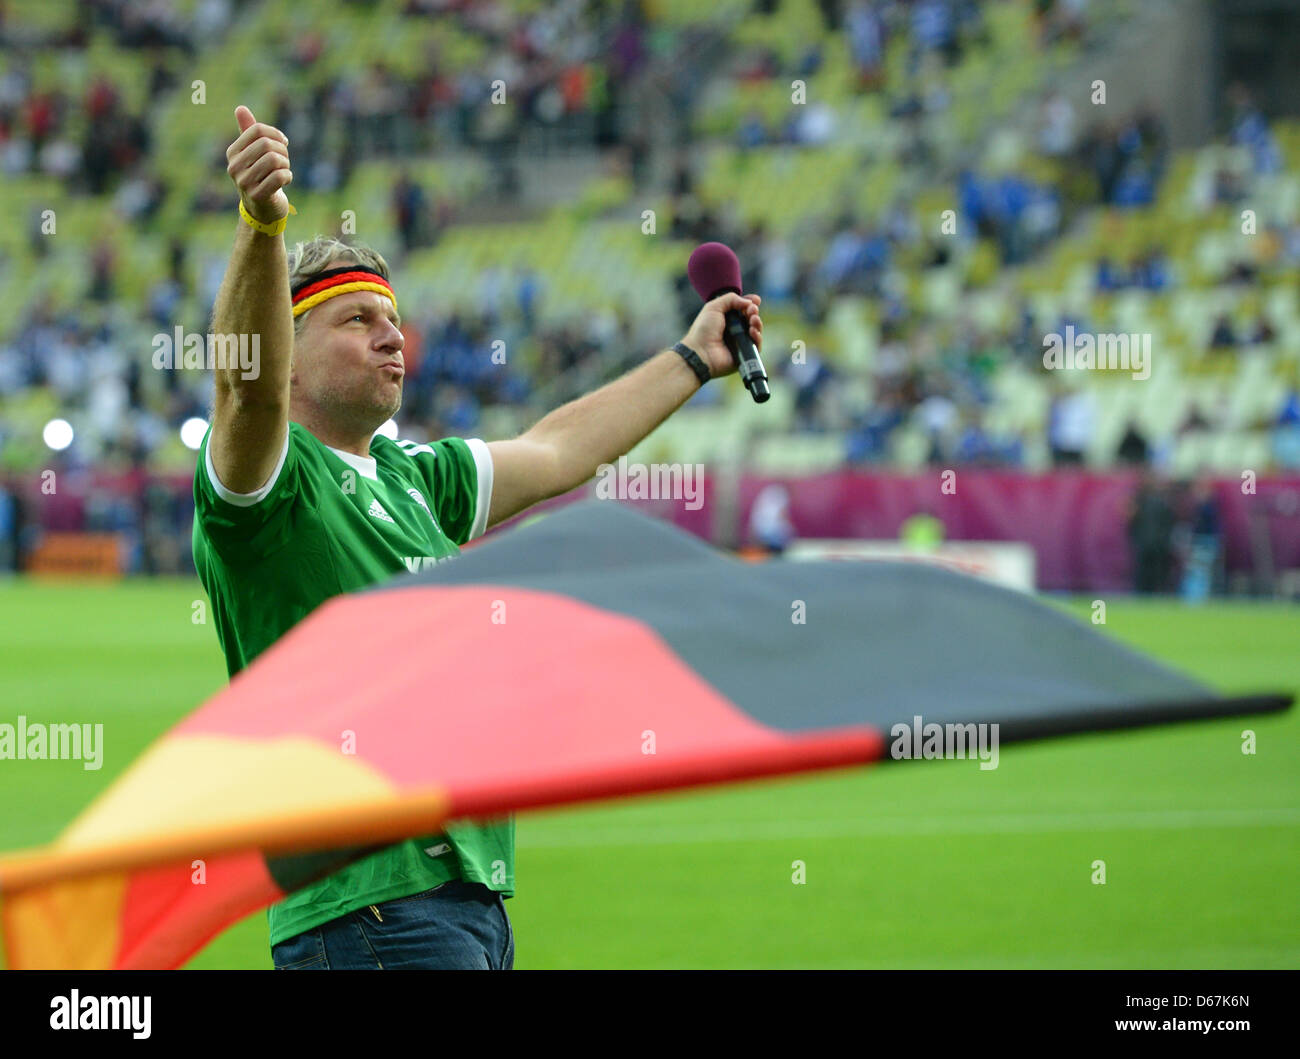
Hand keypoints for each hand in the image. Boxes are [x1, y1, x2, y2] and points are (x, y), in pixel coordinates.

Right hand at [226, 105, 291, 224]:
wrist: (262, 208)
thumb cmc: (260, 176)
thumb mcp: (253, 153)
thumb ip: (248, 131)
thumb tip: (240, 108)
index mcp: (232, 152)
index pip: (257, 130)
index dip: (276, 134)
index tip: (283, 143)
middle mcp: (234, 166)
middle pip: (267, 144)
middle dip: (282, 150)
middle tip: (285, 160)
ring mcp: (243, 182)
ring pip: (274, 160)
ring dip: (286, 164)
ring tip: (284, 170)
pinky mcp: (257, 196)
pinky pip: (280, 177)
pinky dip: (288, 177)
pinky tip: (285, 181)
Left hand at [681, 292, 761, 379]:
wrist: (700, 352)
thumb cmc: (703, 330)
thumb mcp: (714, 307)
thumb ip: (730, 299)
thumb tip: (748, 302)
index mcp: (725, 318)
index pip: (742, 308)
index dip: (750, 303)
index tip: (756, 300)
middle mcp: (733, 329)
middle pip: (750, 318)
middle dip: (754, 311)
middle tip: (752, 310)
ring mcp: (739, 341)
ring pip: (756, 330)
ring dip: (757, 322)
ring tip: (753, 319)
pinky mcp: (744, 353)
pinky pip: (756, 345)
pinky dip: (757, 337)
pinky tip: (753, 331)